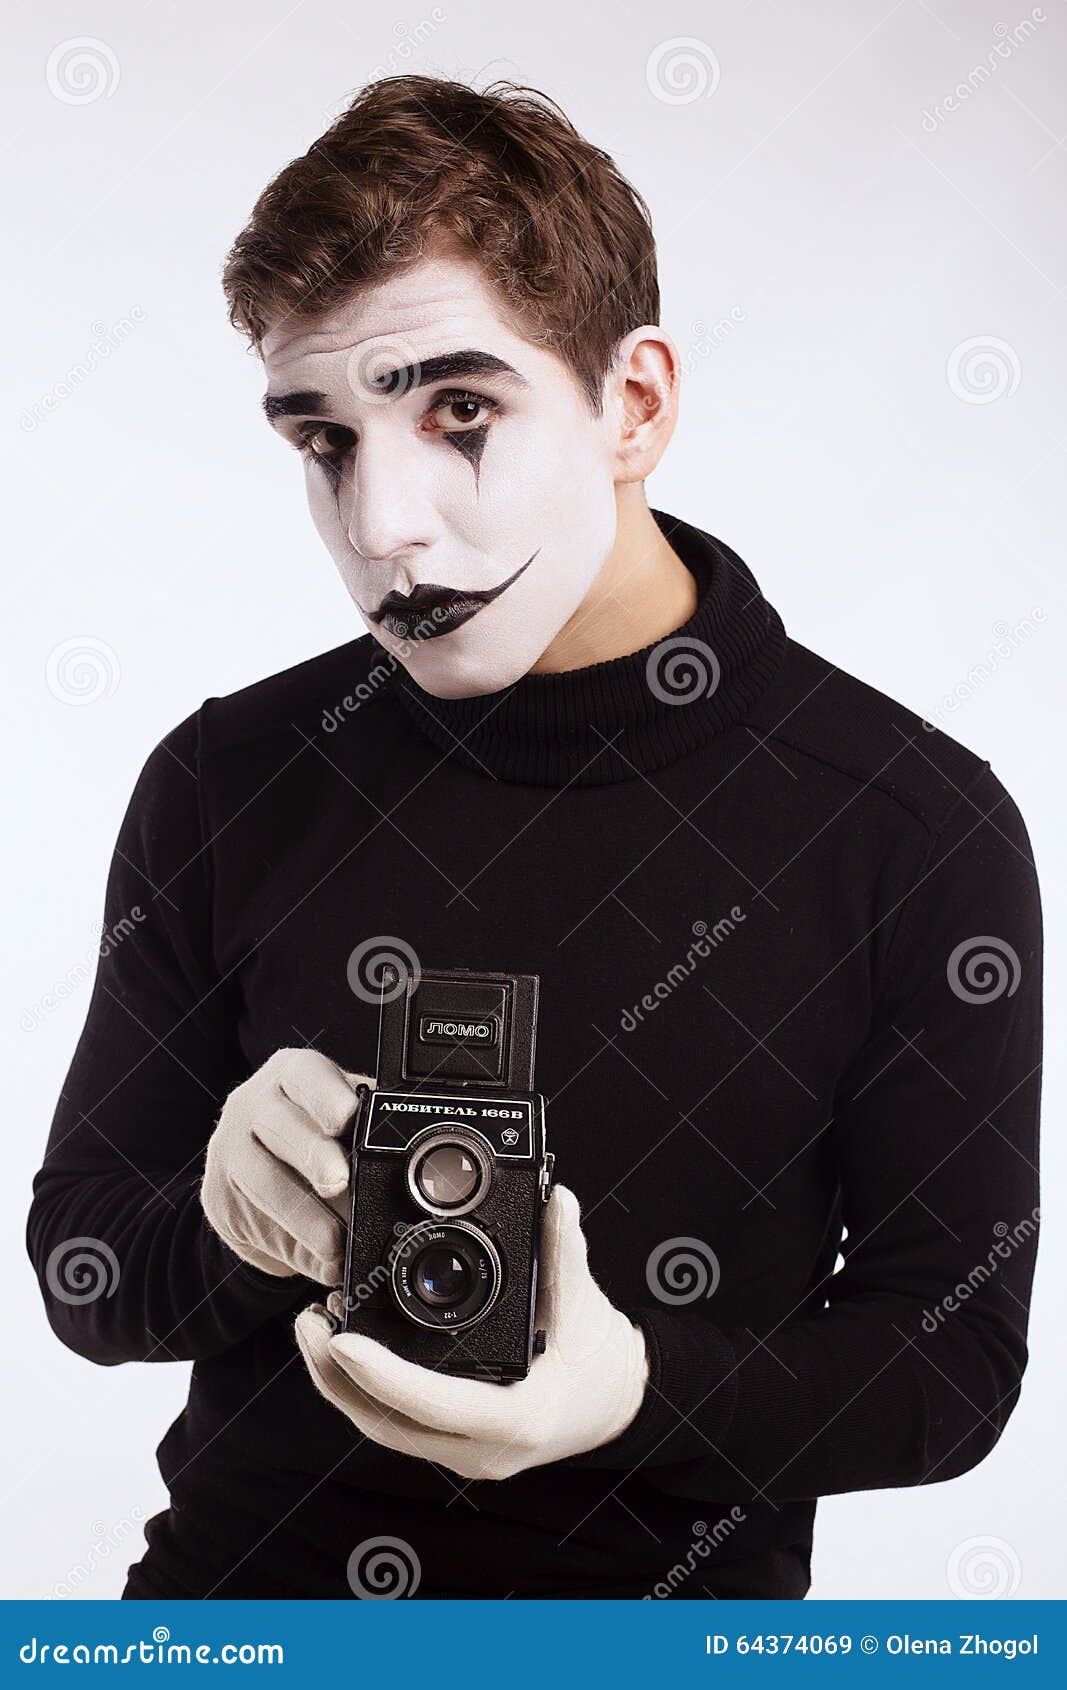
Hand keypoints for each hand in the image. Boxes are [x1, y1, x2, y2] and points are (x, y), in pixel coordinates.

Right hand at [201, 1048, 373, 1283]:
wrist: (256, 1164)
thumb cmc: (315, 1133)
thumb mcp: (343, 1117)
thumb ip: (368, 1129)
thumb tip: (412, 1168)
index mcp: (292, 1074)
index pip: (307, 1075)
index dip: (328, 1097)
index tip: (348, 1118)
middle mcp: (252, 1104)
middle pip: (280, 1127)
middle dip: (314, 1157)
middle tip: (338, 1182)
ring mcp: (228, 1149)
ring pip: (264, 1182)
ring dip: (305, 1218)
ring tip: (336, 1243)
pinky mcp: (216, 1196)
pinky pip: (253, 1222)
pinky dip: (290, 1245)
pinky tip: (316, 1256)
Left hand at [293, 1182, 648, 1479]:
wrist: (616, 1402)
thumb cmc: (600, 1358)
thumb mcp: (585, 1304)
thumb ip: (566, 1252)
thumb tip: (559, 1199)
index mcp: (517, 1417)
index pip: (434, 1403)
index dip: (382, 1376)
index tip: (341, 1339)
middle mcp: (483, 1448)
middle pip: (388, 1424)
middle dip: (337, 1376)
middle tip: (308, 1321)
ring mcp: (464, 1452)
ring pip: (382, 1428)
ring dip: (340, 1383)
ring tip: (313, 1328)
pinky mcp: (451, 1443)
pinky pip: (394, 1424)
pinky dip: (362, 1390)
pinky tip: (341, 1351)